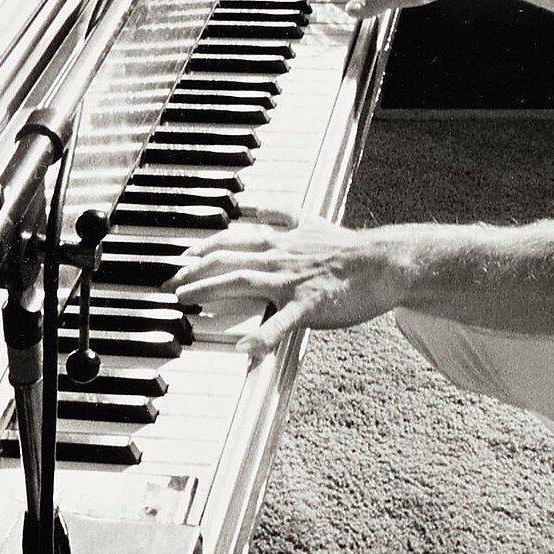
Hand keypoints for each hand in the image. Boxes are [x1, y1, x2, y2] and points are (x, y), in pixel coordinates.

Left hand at [171, 206, 402, 358]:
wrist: (384, 262)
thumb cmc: (347, 247)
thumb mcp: (309, 219)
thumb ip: (279, 213)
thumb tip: (251, 204)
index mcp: (279, 238)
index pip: (230, 238)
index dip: (202, 247)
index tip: (180, 257)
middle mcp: (280, 255)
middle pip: (227, 258)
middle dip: (193, 271)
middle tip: (170, 285)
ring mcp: (293, 280)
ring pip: (243, 280)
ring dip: (210, 290)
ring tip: (185, 302)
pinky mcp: (310, 304)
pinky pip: (282, 322)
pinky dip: (262, 336)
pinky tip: (245, 350)